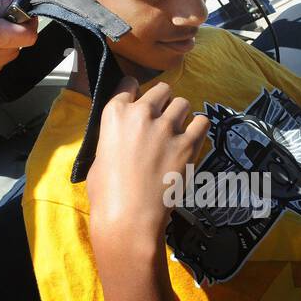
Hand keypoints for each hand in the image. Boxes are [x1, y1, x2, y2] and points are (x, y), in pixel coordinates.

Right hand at [86, 79, 209, 300]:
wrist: (128, 217)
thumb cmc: (106, 193)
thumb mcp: (98, 155)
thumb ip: (113, 137)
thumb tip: (122, 140)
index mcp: (115, 113)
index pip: (129, 83)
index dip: (135, 92)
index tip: (139, 101)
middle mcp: (142, 113)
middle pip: (161, 89)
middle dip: (162, 101)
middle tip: (161, 119)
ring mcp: (167, 127)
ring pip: (183, 103)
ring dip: (180, 114)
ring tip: (178, 130)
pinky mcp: (188, 144)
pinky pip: (202, 123)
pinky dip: (198, 128)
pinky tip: (192, 139)